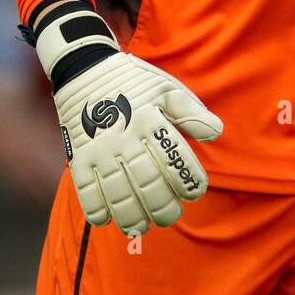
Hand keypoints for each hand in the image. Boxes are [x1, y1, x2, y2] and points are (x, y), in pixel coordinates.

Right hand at [27, 0, 222, 235]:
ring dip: (133, 216)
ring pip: (118, 194)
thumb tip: (216, 133)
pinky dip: (97, 210)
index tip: (194, 191)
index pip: (175, 160)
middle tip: (171, 215)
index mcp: (150, 121)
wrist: (85, 69)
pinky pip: (85, 191)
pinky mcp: (78, 157)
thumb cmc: (134, 83)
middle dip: (164, 207)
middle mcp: (125, 138)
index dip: (189, 182)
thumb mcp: (166, 89)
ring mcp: (99, 150)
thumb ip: (192, 113)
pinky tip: (108, 220)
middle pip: (148, 183)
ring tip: (143, 225)